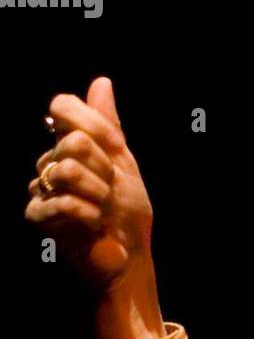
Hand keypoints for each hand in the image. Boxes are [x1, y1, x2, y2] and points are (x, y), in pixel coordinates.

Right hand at [24, 77, 155, 292]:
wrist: (130, 257)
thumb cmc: (128, 214)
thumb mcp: (124, 164)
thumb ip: (109, 125)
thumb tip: (101, 81)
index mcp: (68, 145)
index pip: (62, 107)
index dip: (93, 124)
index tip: (116, 148)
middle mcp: (49, 162)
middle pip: (72, 142)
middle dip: (103, 169)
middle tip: (110, 191)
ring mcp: (40, 188)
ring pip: (66, 170)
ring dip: (98, 193)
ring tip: (103, 210)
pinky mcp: (38, 216)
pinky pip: (63, 202)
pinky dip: (90, 216)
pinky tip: (96, 226)